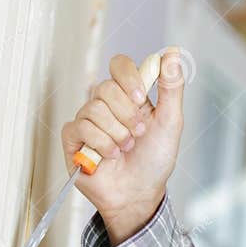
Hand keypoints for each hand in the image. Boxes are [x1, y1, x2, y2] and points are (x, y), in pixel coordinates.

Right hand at [61, 49, 184, 243]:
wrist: (141, 193)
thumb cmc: (156, 159)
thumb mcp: (171, 121)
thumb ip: (171, 87)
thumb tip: (172, 53)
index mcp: (130, 96)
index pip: (119, 65)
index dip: (128, 77)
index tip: (142, 96)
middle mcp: (106, 105)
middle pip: (105, 87)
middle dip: (127, 114)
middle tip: (139, 134)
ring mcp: (88, 121)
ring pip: (93, 109)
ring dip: (117, 134)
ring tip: (127, 149)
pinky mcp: (73, 139)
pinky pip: (80, 128)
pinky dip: (102, 144)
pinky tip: (111, 156)